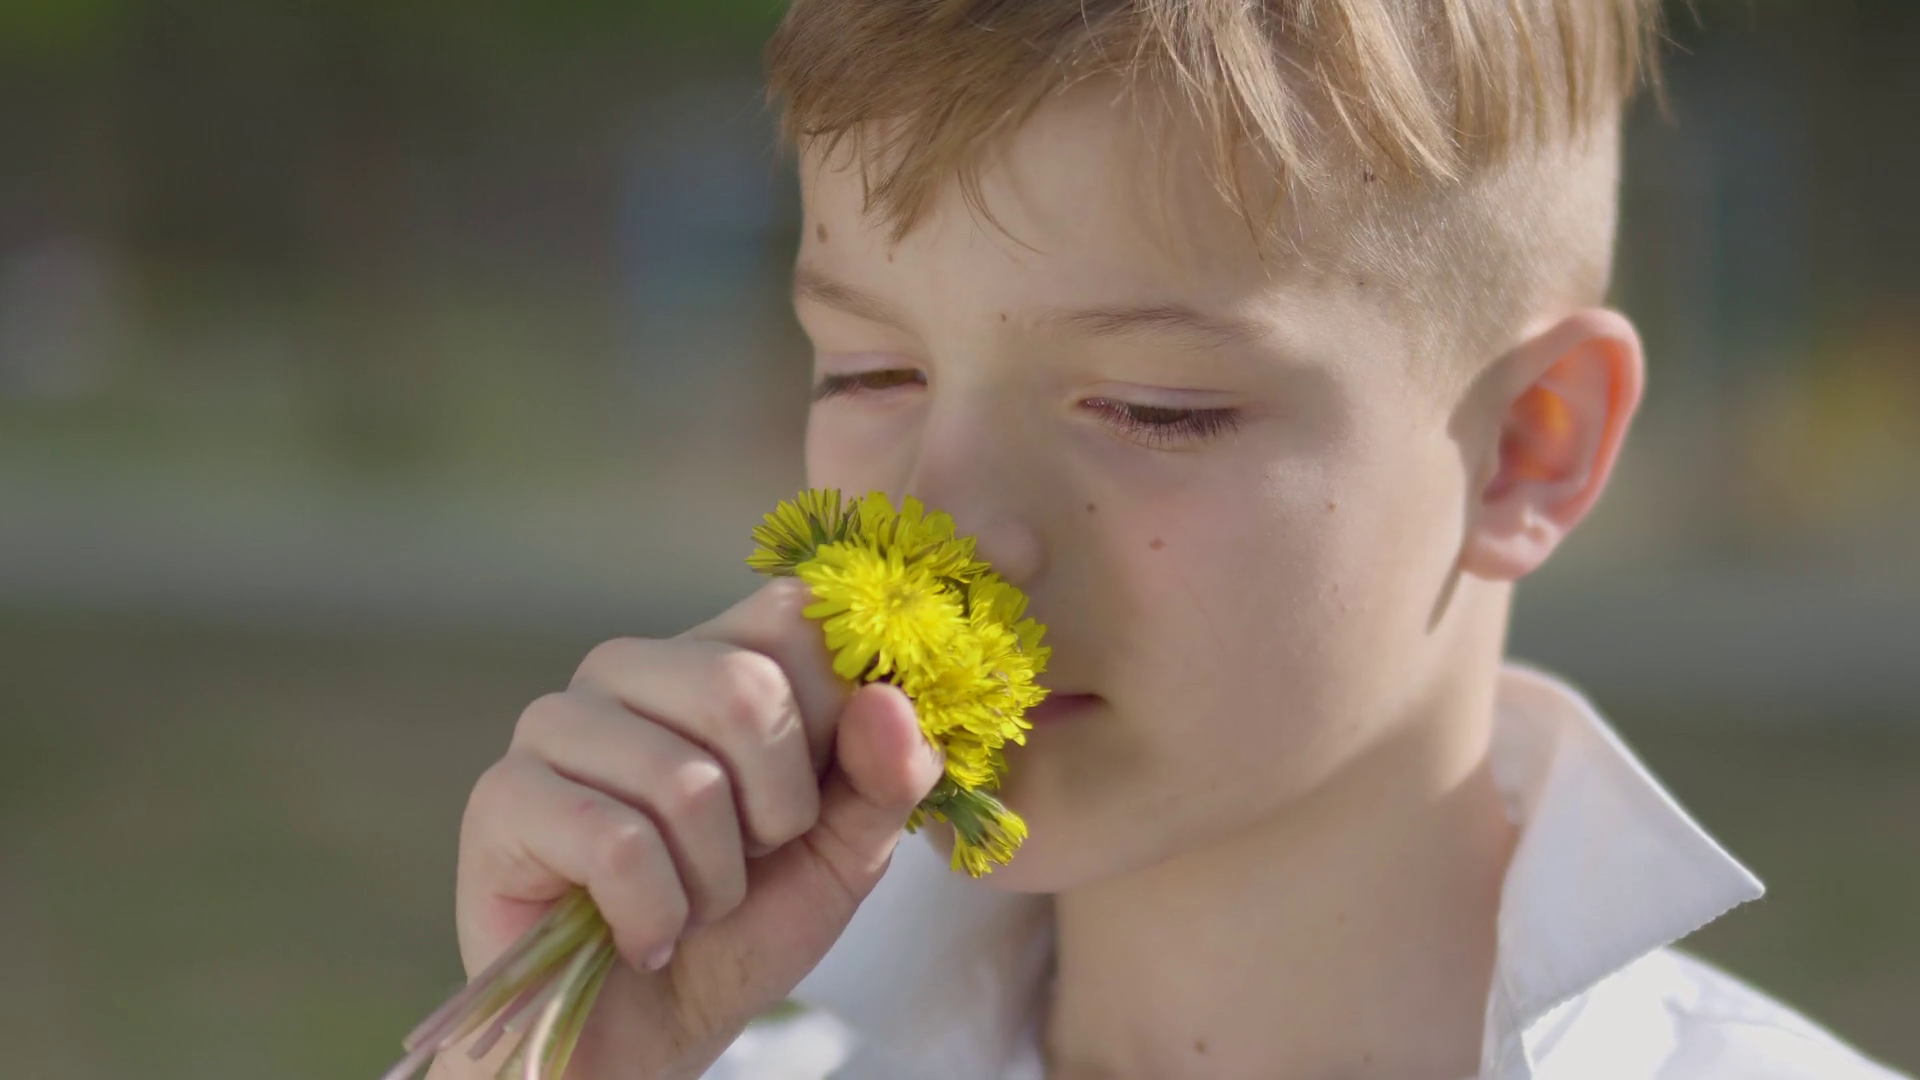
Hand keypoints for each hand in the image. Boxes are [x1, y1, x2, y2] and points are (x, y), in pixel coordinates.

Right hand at [429, 579, 942, 1078]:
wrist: (647, 1037)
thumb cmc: (743, 926)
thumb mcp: (845, 851)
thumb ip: (888, 773)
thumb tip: (889, 701)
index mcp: (712, 654)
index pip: (793, 616)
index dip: (834, 716)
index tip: (814, 796)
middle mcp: (627, 668)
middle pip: (742, 688)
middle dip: (775, 812)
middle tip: (746, 861)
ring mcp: (554, 725)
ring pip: (684, 780)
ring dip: (715, 881)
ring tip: (689, 903)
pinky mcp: (501, 799)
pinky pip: (618, 845)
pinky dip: (656, 916)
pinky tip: (642, 936)